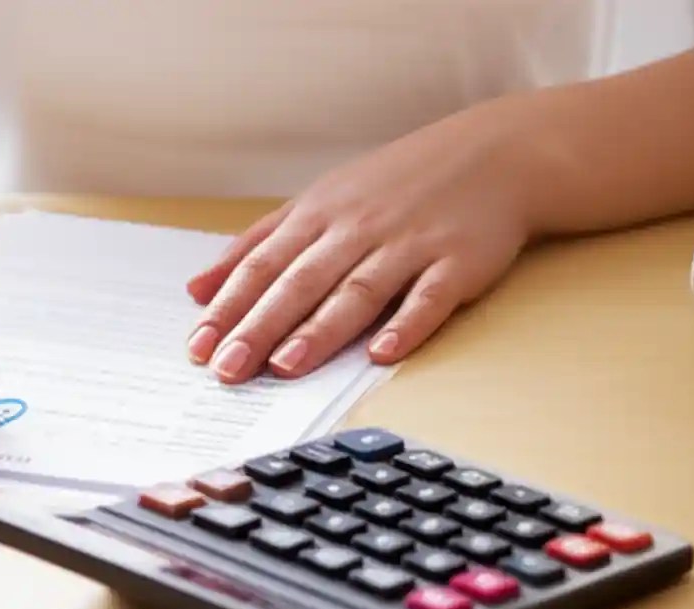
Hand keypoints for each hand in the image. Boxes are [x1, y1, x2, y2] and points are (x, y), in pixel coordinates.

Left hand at [185, 114, 532, 382]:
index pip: (263, 265)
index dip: (229, 307)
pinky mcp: (457, 261)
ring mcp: (409, 243)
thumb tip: (200, 288)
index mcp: (320, 215)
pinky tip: (382, 353)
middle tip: (228, 369)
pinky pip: (429, 297)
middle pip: (301, 282)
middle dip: (260, 327)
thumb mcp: (320, 202)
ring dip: (321, 330)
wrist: (494, 153)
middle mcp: (358, 228)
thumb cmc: (398, 184)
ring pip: (357, 290)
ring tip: (286, 367)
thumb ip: (260, 244)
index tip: (199, 347)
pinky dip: (406, 324)